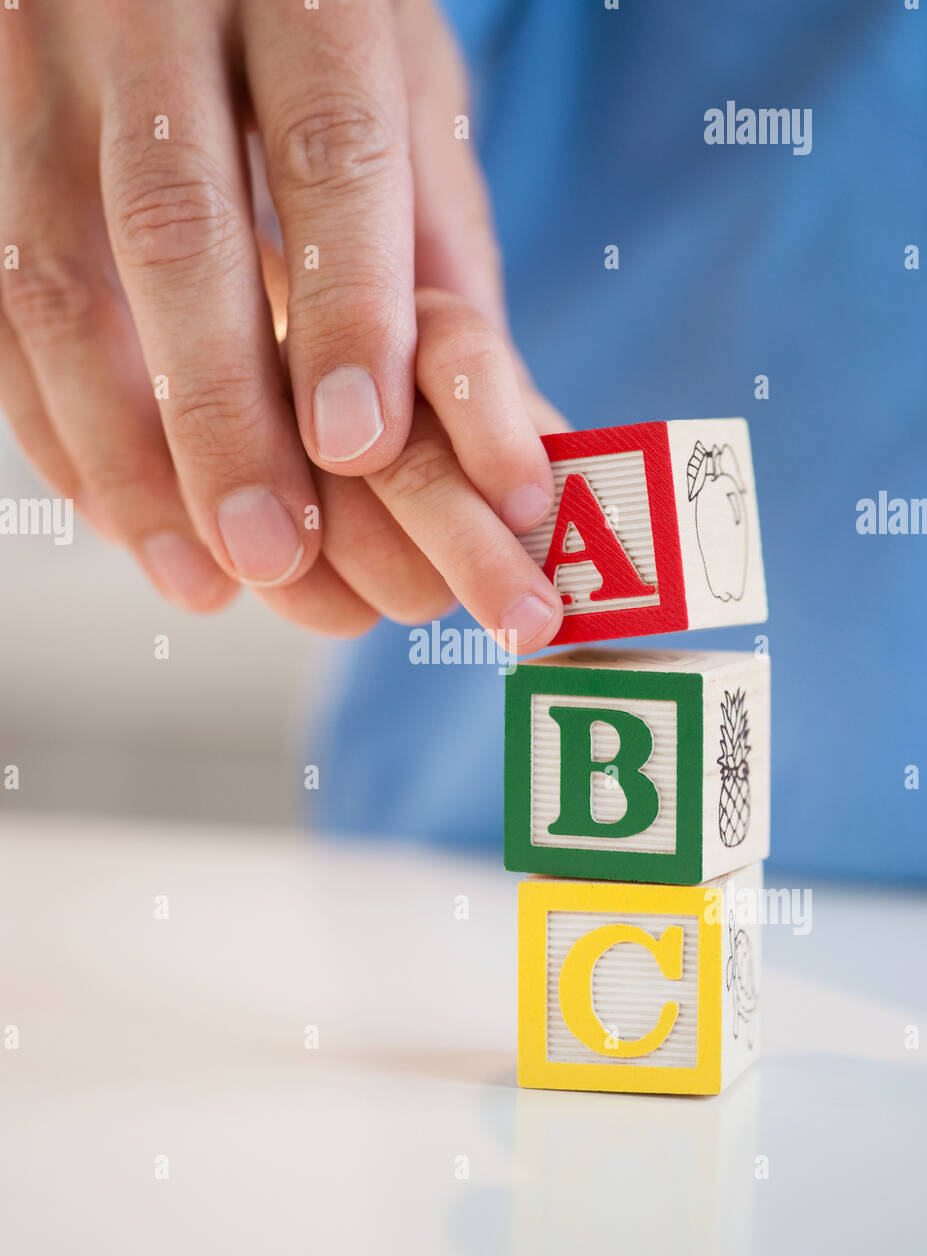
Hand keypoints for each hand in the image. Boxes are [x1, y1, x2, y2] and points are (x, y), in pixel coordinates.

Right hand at [0, 0, 561, 648]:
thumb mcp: (411, 101)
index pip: (325, 150)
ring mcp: (44, 75)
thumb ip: (440, 254)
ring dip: (126, 454)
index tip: (357, 447)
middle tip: (274, 554)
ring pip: (56, 280)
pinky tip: (122, 518)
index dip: (343, 308)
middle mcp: (152, 14)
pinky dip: (58, 430)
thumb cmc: (326, 29)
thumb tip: (509, 444)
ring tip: (202, 574)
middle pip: (174, 230)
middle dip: (222, 413)